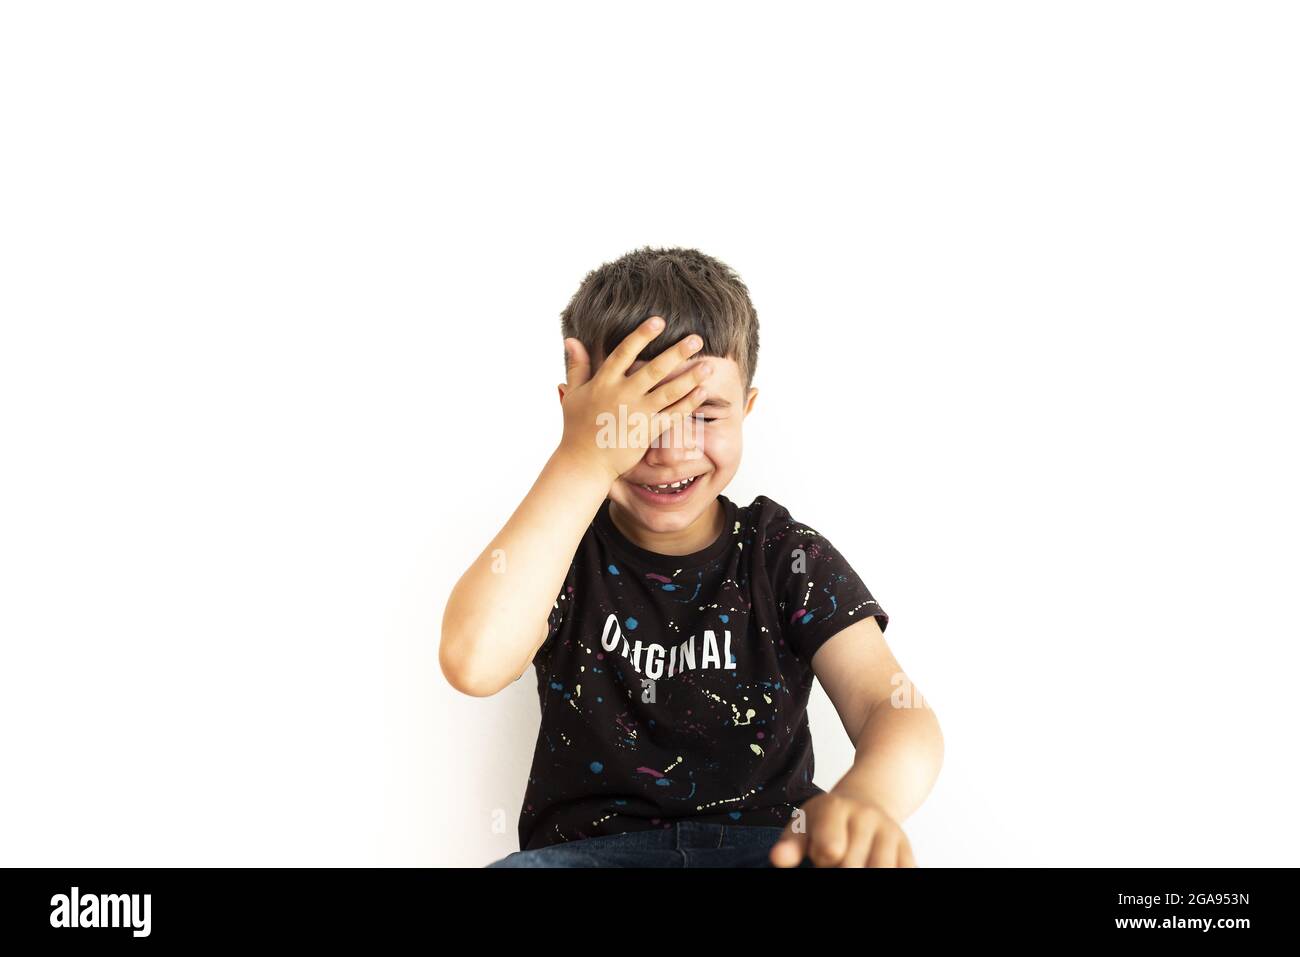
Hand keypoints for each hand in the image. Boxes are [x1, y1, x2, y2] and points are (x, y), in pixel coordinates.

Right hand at [556, 315, 713, 483]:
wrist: (583, 463)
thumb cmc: (577, 428)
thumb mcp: (573, 394)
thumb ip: (576, 366)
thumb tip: (571, 340)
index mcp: (603, 383)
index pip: (624, 353)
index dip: (641, 336)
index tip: (658, 321)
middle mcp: (621, 395)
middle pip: (654, 370)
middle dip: (676, 353)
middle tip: (696, 339)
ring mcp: (636, 414)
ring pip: (668, 392)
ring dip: (690, 379)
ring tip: (708, 367)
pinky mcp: (646, 432)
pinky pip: (671, 416)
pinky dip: (688, 404)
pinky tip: (702, 393)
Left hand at [769, 791, 916, 867]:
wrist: (865, 802)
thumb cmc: (826, 821)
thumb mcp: (803, 826)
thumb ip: (790, 845)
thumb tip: (777, 860)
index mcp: (836, 808)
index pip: (831, 850)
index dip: (821, 860)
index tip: (820, 855)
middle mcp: (867, 816)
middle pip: (853, 866)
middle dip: (840, 870)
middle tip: (837, 860)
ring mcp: (890, 832)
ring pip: (881, 871)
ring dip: (865, 874)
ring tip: (855, 863)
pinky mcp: (907, 848)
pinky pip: (903, 871)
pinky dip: (889, 875)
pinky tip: (871, 866)